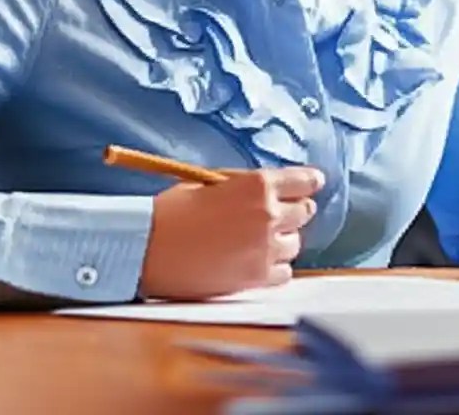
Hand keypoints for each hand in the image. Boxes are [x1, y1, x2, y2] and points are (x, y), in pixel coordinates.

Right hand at [138, 167, 323, 300]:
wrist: (146, 249)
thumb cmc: (170, 213)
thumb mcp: (209, 184)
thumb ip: (243, 187)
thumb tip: (265, 190)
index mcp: (258, 186)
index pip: (304, 181)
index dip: (309, 182)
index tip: (312, 184)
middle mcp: (269, 215)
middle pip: (304, 212)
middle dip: (293, 211)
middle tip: (277, 214)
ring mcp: (266, 248)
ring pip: (296, 243)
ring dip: (282, 240)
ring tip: (256, 240)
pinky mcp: (257, 277)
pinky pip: (285, 272)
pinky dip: (275, 267)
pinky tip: (256, 261)